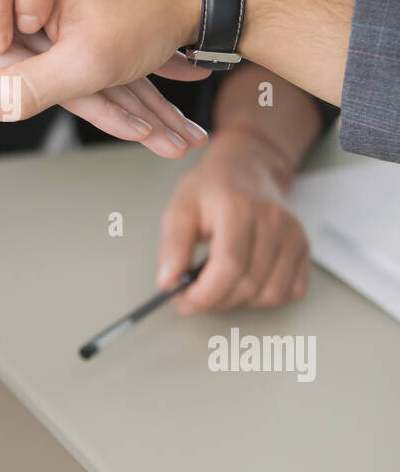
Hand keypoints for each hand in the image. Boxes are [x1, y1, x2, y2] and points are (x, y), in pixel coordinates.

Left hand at [157, 131, 309, 312]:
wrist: (247, 168)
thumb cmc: (212, 189)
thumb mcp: (181, 208)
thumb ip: (173, 246)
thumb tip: (167, 282)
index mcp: (239, 207)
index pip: (228, 266)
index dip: (204, 294)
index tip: (184, 302)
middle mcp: (273, 221)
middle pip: (248, 284)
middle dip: (216, 301)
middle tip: (195, 297)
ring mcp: (294, 235)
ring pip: (271, 294)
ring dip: (240, 302)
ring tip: (220, 285)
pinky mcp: (305, 247)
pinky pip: (292, 291)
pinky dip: (266, 297)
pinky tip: (247, 281)